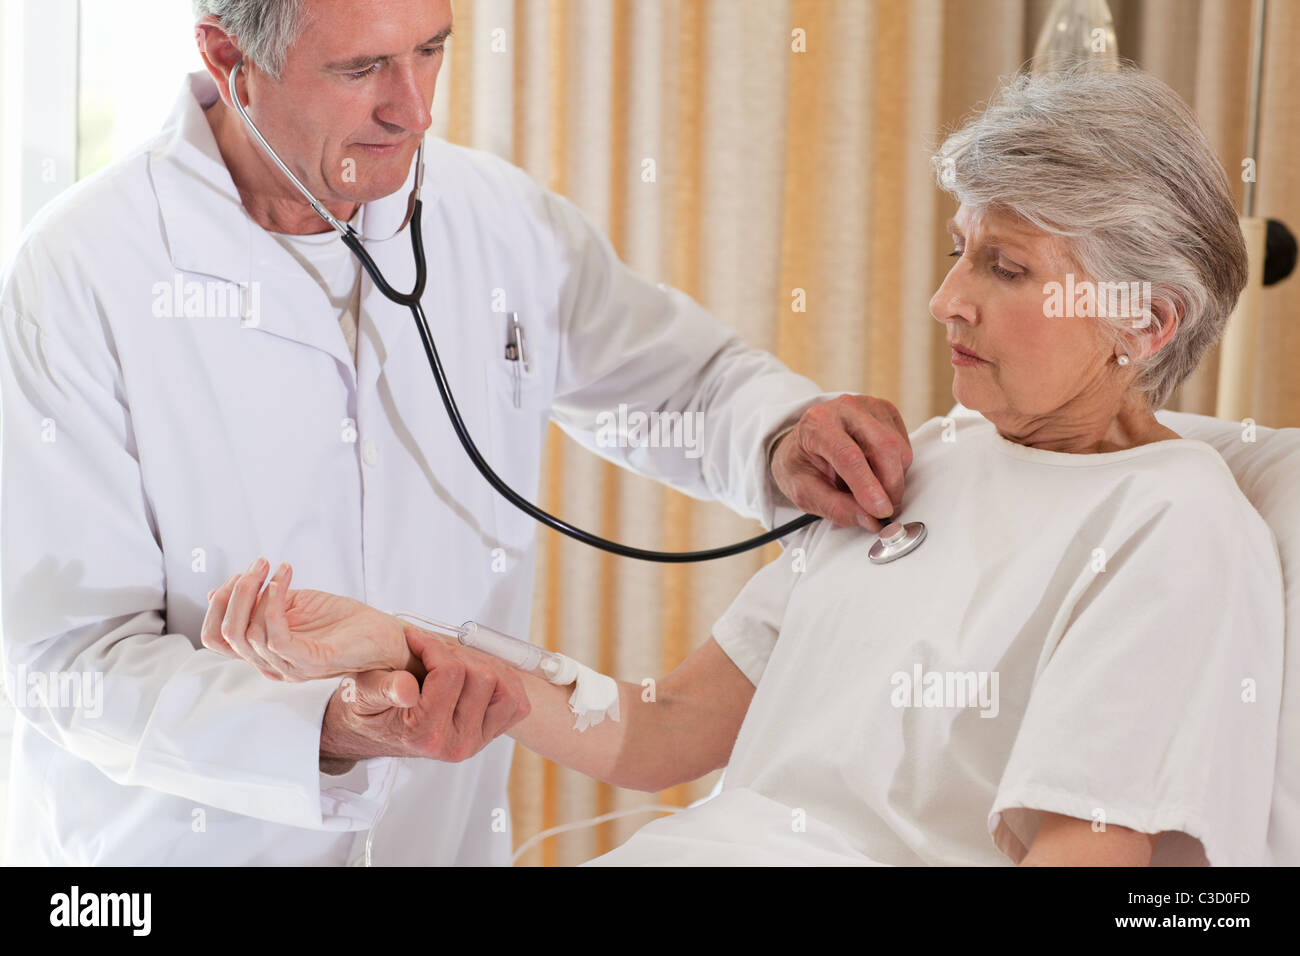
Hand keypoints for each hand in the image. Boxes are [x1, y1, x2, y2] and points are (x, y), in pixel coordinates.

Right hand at [200, 558, 411, 680]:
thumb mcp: (293, 604)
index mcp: (263, 651)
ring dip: (255, 591)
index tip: (240, 574)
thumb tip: (215, 593)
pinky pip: (275, 638)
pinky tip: (283, 581)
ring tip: (275, 567)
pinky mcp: (309, 662)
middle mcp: (270, 664)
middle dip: (235, 592)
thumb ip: (259, 601)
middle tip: (257, 564)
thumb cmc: (340, 621)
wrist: (383, 634)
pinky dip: (273, 605)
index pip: (215, 638)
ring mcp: (289, 667)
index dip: (218, 604)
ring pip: (247, 634)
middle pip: (225, 634)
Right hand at [319, 626, 530, 771]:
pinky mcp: (488, 735)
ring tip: (452, 660)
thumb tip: (408, 688)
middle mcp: (456, 744)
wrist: (366, 732)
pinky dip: (502, 681)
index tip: (415, 638)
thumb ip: (381, 689)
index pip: (452, 673)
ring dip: (483, 665)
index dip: (433, 646)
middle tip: (433, 650)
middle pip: (484, 677)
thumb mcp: (358, 695)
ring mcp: (476, 741)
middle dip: (458, 654)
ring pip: (506, 688)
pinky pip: (516, 703)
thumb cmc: (361, 711)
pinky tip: (473, 672)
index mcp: (426, 735)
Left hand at [771, 395, 912, 529]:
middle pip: (883, 447)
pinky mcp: (887, 412)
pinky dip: (896, 468)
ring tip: (869, 488)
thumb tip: (870, 519)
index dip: (867, 486)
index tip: (880, 511)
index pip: (848, 455)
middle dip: (890, 486)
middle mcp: (845, 408)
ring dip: (893, 479)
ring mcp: (869, 406)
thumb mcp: (804, 492)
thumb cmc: (803, 464)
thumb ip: (835, 507)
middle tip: (884, 512)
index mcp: (817, 424)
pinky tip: (875, 470)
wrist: (805, 440)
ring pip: (899, 449)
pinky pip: (905, 447)